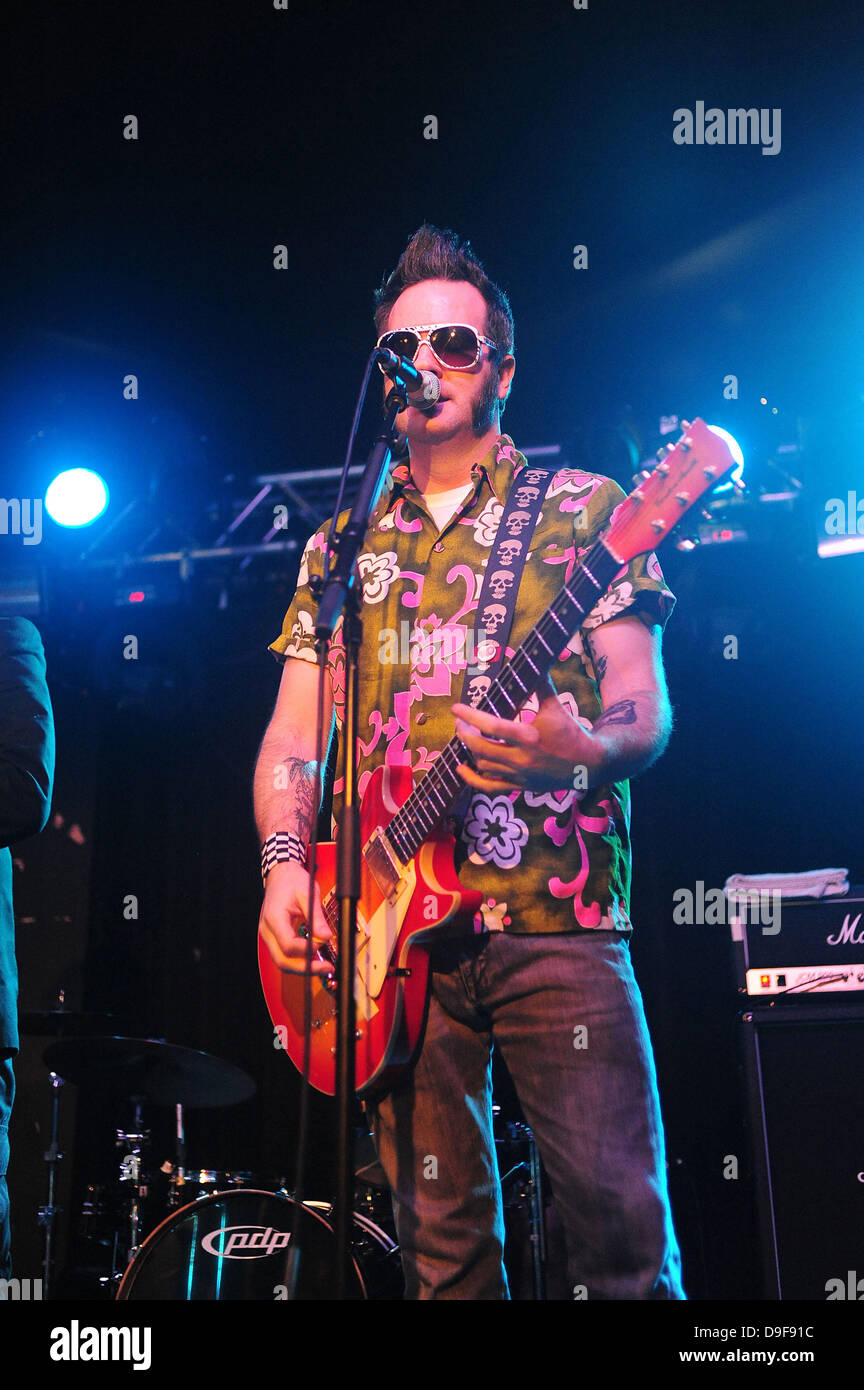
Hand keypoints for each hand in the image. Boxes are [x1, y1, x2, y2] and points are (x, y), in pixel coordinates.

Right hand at [258, 860, 333, 974]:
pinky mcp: (273, 937)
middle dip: (305, 968)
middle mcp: (267, 930)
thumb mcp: (308, 895)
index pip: (288, 945)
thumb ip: (316, 917)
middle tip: (326, 967)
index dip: (307, 950)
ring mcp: (268, 935)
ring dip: (302, 967)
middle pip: (282, 960)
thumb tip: (326, 936)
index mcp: (274, 918)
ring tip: (322, 965)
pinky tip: (313, 958)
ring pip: (282, 961)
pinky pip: (283, 954)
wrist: (281, 874)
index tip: (323, 945)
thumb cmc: (291, 881)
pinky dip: (298, 959)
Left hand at [452, 677, 600, 794]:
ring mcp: (520, 775)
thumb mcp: (555, 706)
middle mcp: (522, 758)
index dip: (469, 716)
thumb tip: (529, 658)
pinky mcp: (521, 786)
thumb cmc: (571, 732)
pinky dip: (472, 779)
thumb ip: (540, 684)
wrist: (589, 764)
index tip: (456, 708)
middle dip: (464, 733)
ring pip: (483, 764)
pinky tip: (461, 768)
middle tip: (460, 723)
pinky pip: (490, 787)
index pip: (491, 726)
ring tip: (465, 737)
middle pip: (480, 747)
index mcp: (529, 736)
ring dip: (469, 750)